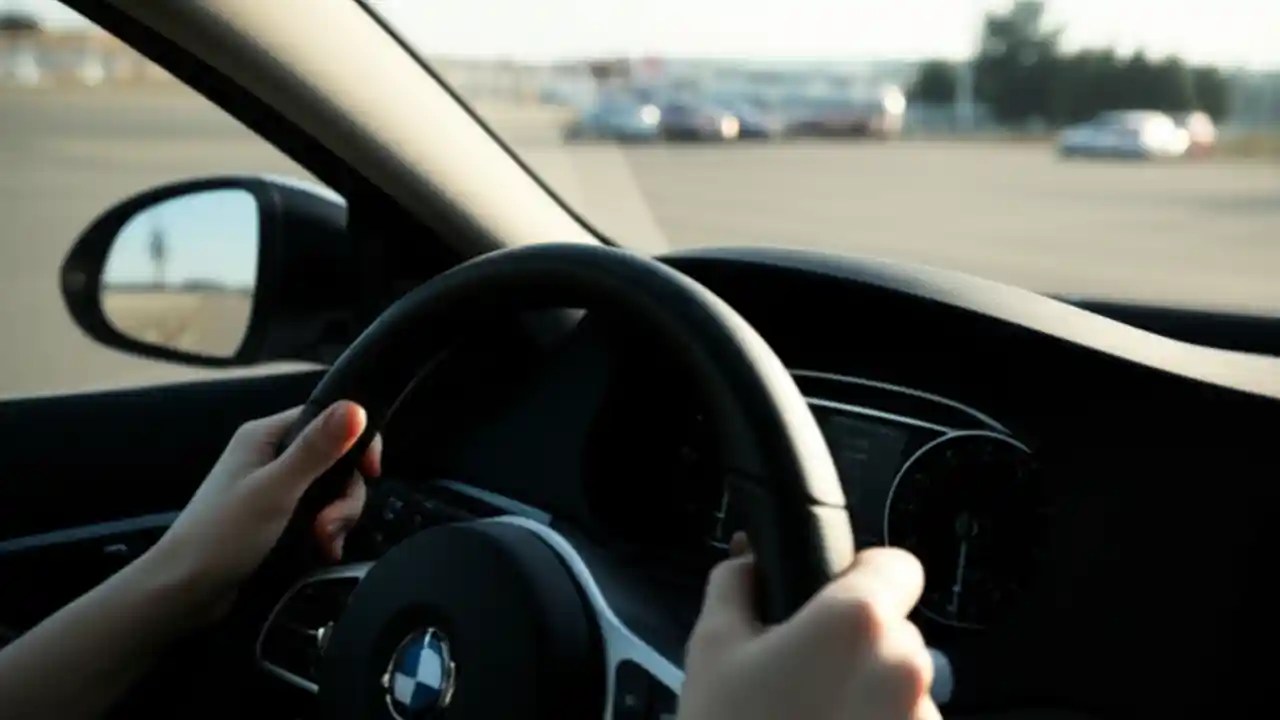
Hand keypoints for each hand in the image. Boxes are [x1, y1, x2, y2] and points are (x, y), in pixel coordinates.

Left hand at [146, 401, 381, 621]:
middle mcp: (271, 457)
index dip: (356, 442)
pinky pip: (319, 516)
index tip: (370, 473)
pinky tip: (322, 552)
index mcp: (265, 436)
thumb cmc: (223, 535)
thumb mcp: (276, 490)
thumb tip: (356, 407)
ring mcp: (274, 490)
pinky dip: (327, 534)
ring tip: (323, 545)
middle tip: (329, 526)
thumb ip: (316, 450)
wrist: (184, 592)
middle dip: (343, 496)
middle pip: (335, 461)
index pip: (327, 420)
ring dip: (337, 520)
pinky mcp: (278, 520)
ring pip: (331, 492)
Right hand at [678, 535, 939, 719]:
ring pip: (899, 686)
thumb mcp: (710, 647)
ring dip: (865, 697)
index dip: (860, 574)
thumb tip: (749, 561)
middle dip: (852, 646)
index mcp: (856, 623)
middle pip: (893, 631)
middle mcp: (905, 669)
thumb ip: (736, 583)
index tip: (833, 596)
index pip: (896, 564)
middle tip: (798, 674)